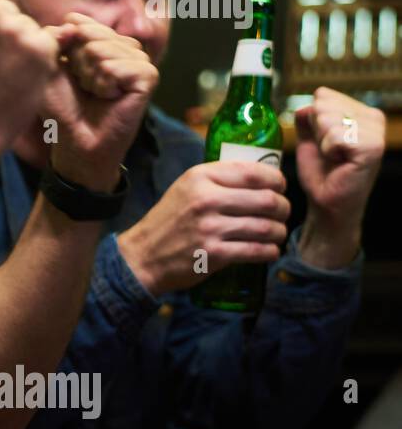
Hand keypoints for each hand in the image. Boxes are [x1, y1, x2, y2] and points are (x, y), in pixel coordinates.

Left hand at [40, 12, 158, 191]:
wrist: (76, 140)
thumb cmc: (63, 106)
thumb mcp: (50, 66)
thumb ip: (55, 37)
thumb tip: (71, 20)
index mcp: (103, 39)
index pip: (78, 22)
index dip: (64, 50)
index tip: (69, 73)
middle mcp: (124, 46)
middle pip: (89, 34)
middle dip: (77, 64)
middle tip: (84, 87)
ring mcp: (140, 59)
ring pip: (101, 50)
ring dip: (90, 77)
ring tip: (96, 93)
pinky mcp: (149, 76)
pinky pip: (115, 67)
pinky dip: (104, 85)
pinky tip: (110, 98)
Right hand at [117, 161, 289, 296]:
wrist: (143, 256)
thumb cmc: (169, 220)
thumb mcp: (185, 188)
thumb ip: (217, 180)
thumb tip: (259, 177)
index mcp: (200, 177)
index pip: (254, 173)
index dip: (277, 180)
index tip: (280, 187)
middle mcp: (206, 199)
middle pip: (267, 200)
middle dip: (284, 208)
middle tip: (282, 213)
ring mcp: (210, 228)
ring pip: (266, 227)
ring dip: (279, 231)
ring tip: (277, 233)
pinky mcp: (214, 254)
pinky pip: (257, 251)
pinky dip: (270, 251)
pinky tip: (269, 250)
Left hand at [294, 88, 384, 268]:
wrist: (326, 201)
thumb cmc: (321, 172)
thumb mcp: (308, 139)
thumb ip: (306, 118)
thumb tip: (303, 106)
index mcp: (361, 111)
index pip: (323, 94)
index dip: (313, 120)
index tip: (325, 141)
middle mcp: (373, 117)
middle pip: (323, 104)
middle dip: (316, 131)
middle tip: (330, 152)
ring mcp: (375, 131)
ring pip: (326, 118)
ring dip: (322, 142)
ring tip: (335, 157)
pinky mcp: (373, 147)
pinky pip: (334, 136)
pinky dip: (329, 150)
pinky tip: (340, 161)